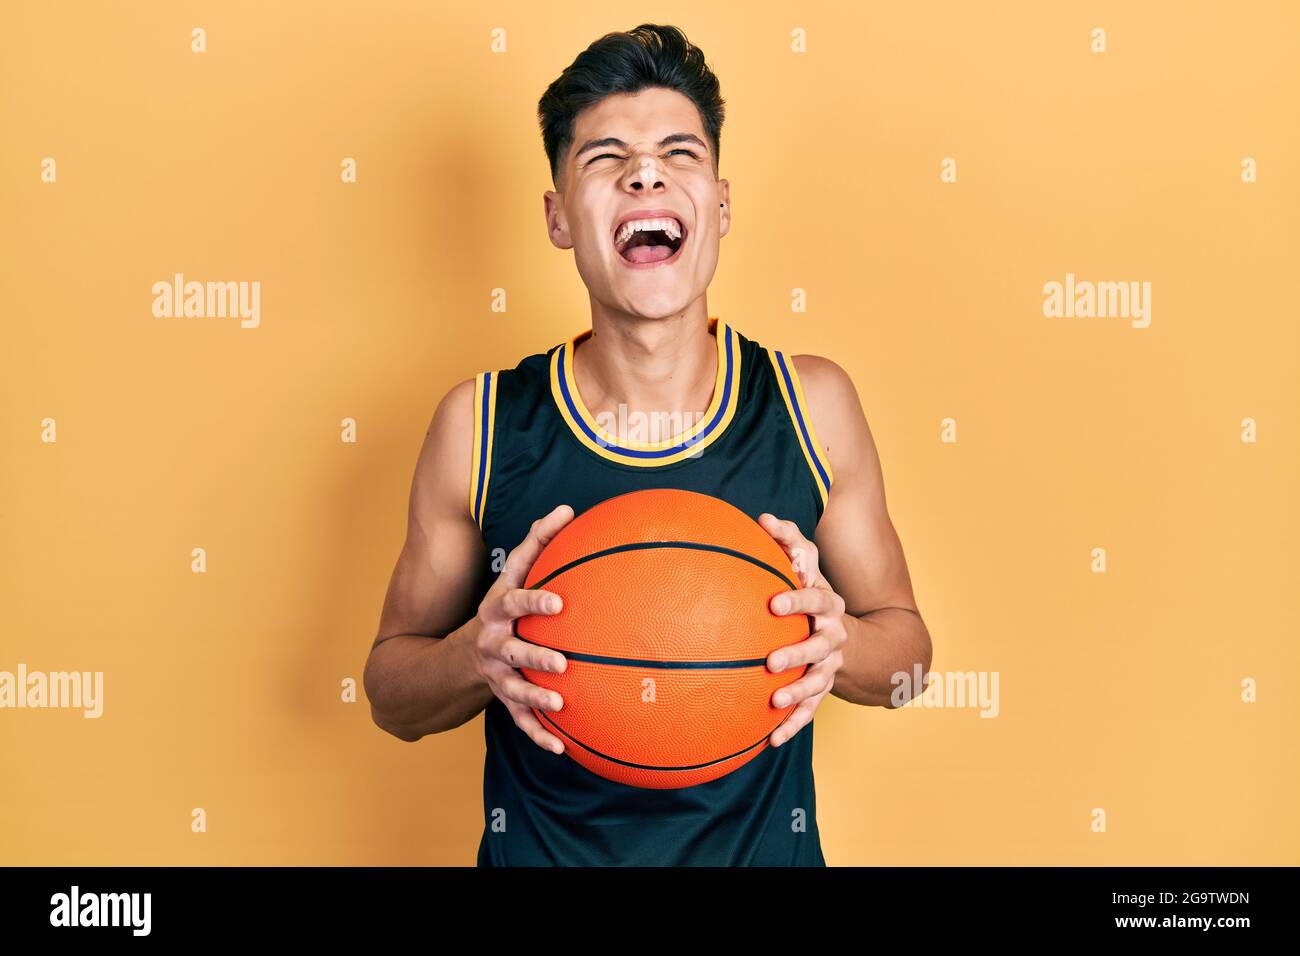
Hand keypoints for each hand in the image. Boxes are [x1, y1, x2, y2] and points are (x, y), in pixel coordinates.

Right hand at [471, 504, 573, 753]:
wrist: (460, 653)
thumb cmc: (501, 606)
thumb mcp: (511, 575)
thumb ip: (537, 543)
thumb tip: (567, 508)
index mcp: (497, 609)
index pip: (515, 600)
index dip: (534, 601)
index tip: (559, 603)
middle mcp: (493, 642)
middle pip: (513, 650)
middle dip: (535, 656)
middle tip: (562, 663)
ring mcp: (495, 673)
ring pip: (514, 688)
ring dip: (536, 697)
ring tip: (560, 705)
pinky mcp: (502, 698)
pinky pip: (520, 719)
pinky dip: (539, 734)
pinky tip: (562, 748)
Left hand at [757, 513, 847, 746]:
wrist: (852, 635)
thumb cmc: (814, 595)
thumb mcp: (807, 568)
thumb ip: (788, 542)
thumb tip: (763, 517)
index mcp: (828, 605)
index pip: (815, 598)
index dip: (797, 599)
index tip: (774, 602)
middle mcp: (834, 636)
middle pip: (819, 645)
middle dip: (797, 653)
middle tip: (771, 662)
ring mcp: (831, 666)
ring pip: (818, 681)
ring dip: (798, 693)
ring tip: (774, 701)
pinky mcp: (823, 689)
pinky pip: (810, 710)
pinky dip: (792, 725)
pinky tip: (770, 740)